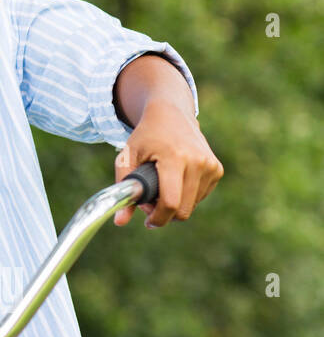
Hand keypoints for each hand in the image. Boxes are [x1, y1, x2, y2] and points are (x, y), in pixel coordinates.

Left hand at [113, 101, 223, 227]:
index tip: (147, 221)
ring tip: (160, 187)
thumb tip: (120, 222)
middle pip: (183, 209)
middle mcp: (198, 162)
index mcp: (175, 158)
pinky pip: (199, 197)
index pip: (171, 202)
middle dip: (164, 213)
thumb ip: (124, 189)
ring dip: (175, 204)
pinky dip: (185, 196)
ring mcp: (210, 165)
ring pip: (191, 206)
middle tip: (149, 202)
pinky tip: (174, 180)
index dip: (158, 217)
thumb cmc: (145, 136)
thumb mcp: (126, 157)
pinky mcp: (217, 169)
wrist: (171, 114)